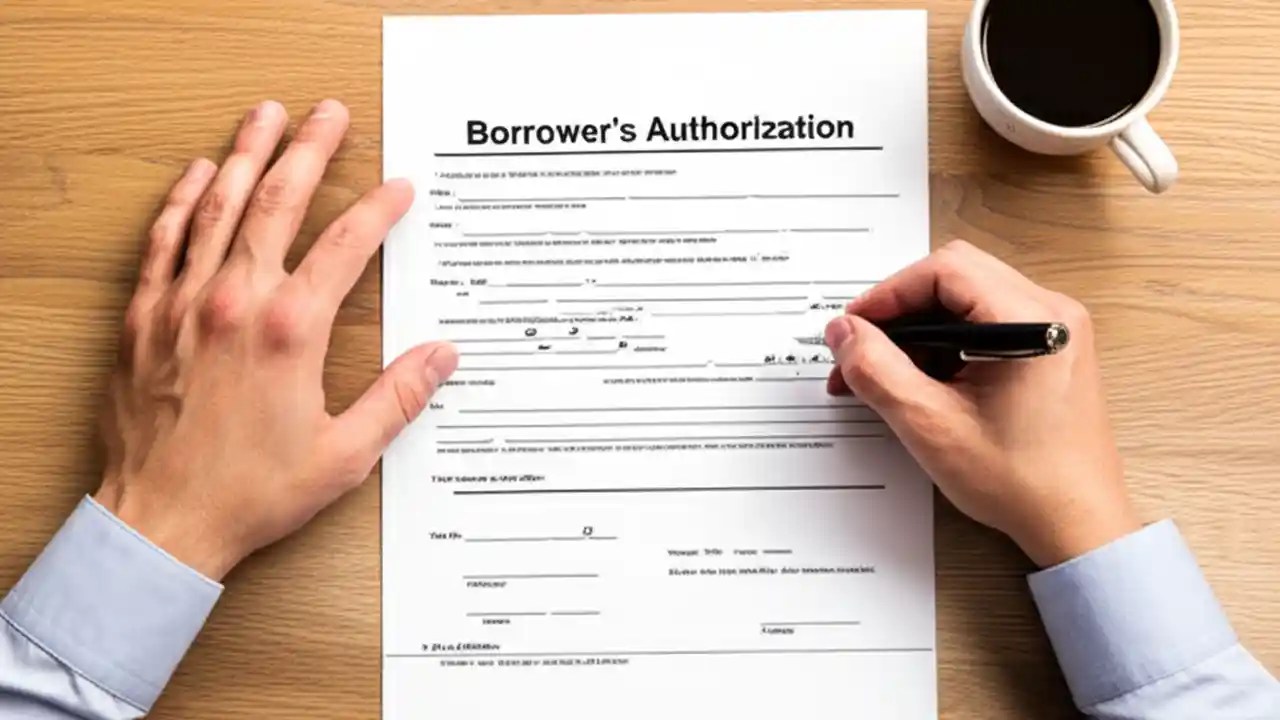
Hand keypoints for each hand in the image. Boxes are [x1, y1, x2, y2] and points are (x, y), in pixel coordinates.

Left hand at [94, 100, 457, 579]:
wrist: (161, 522)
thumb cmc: (250, 493)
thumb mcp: (344, 455)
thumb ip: (397, 398)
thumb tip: (442, 356)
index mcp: (291, 331)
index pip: (346, 245)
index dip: (378, 208)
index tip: (399, 187)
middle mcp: (237, 302)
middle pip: (279, 202)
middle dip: (309, 149)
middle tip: (329, 114)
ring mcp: (186, 303)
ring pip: (220, 206)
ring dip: (246, 154)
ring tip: (266, 116)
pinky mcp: (147, 317)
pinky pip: (165, 240)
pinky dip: (184, 200)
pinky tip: (200, 175)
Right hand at [825, 241, 1137, 566]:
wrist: (1077, 524)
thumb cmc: (1025, 482)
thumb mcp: (931, 425)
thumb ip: (877, 370)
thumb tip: (843, 332)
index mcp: (1032, 320)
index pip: (944, 271)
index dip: (887, 294)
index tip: (853, 328)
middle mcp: (1052, 313)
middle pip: (955, 278)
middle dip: (900, 311)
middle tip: (861, 349)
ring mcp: (1054, 331)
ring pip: (966, 301)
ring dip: (920, 330)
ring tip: (883, 375)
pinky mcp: (1048, 351)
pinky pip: (985, 325)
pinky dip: (945, 344)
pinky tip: (919, 382)